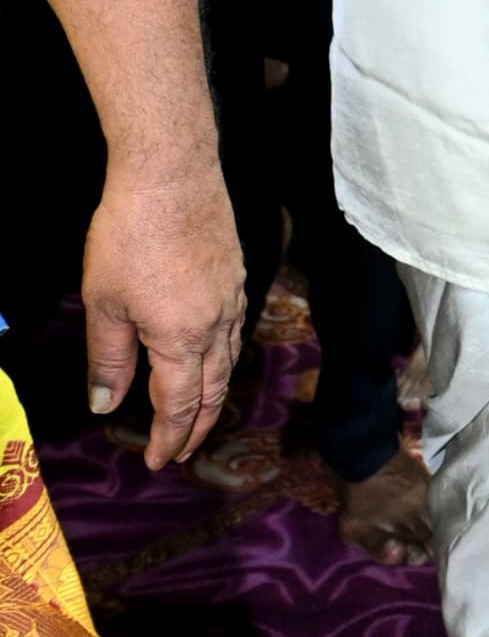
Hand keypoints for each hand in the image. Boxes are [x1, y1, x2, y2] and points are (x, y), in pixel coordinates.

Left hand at [82, 164, 245, 469]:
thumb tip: (107, 404)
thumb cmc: (130, 235)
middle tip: (179, 451)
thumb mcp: (104, 302)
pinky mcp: (236, 275)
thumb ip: (108, 358)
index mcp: (182, 339)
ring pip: (229, 363)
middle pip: (214, 391)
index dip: (167, 438)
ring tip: (198, 413)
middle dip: (197, 428)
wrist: (172, 175)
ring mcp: (232, 299)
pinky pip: (235, 332)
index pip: (179, 405)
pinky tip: (211, 354)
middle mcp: (216, 326)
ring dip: (213, 396)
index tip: (155, 460)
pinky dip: (223, 359)